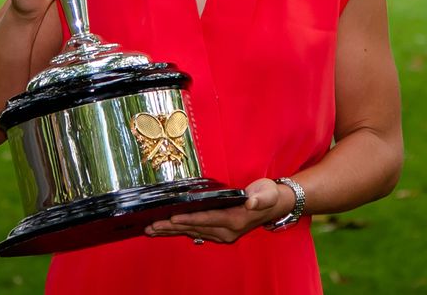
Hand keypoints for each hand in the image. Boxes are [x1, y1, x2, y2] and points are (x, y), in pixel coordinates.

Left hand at [145, 178, 295, 243]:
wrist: (274, 205)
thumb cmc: (268, 194)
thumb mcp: (266, 193)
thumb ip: (259, 198)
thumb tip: (251, 202)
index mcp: (235, 220)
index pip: (207, 219)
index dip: (189, 219)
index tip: (171, 218)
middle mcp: (227, 231)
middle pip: (195, 228)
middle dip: (172, 227)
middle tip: (151, 226)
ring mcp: (223, 234)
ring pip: (193, 232)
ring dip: (172, 231)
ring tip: (152, 230)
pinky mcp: (219, 233)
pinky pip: (196, 232)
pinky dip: (181, 230)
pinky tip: (168, 229)